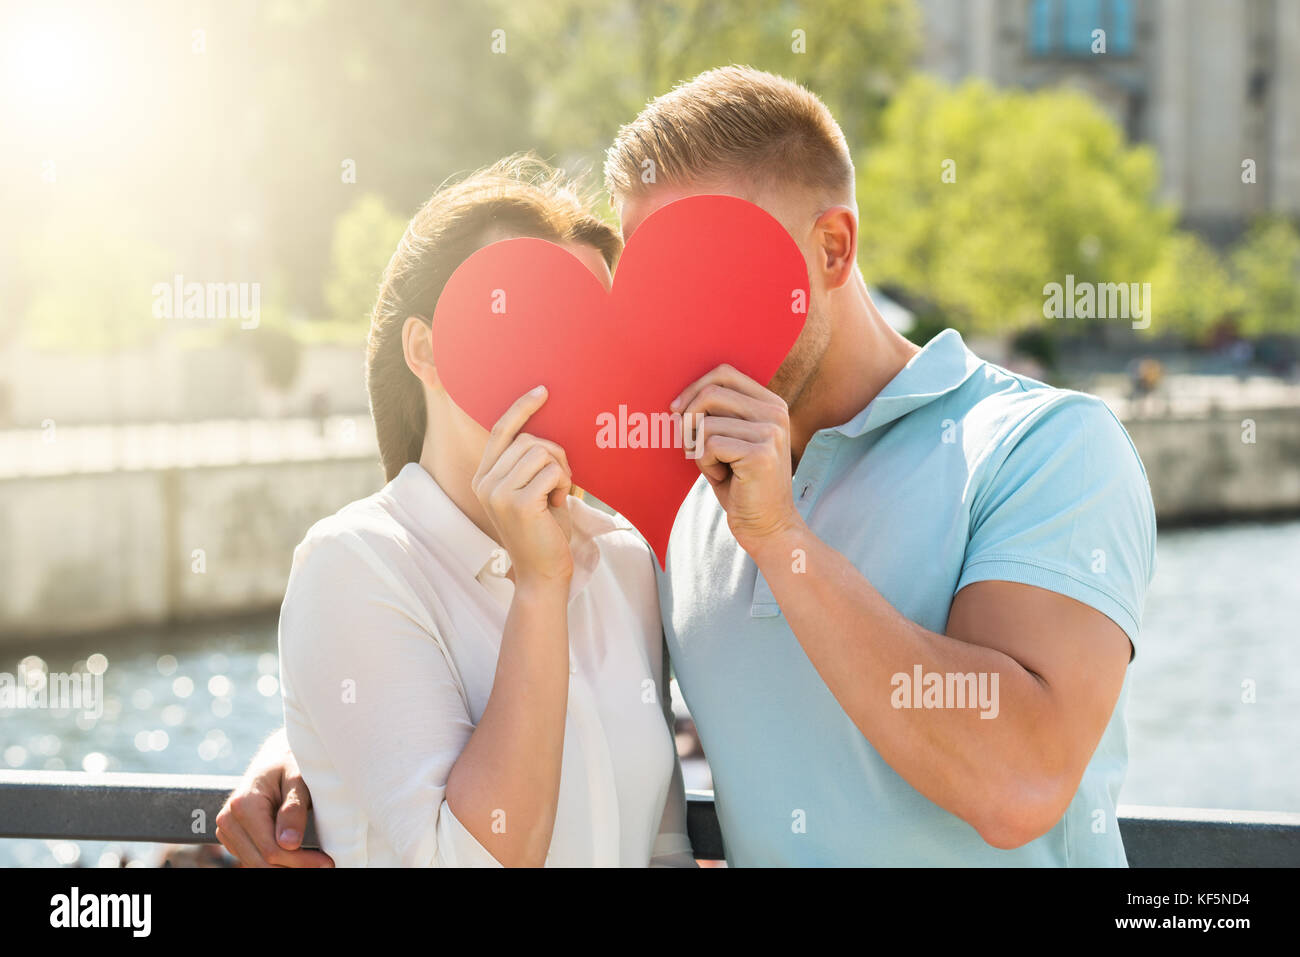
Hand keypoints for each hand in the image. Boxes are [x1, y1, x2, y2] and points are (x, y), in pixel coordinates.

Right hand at [215, 729, 333, 866]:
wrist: (276, 756)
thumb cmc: (290, 762)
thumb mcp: (298, 778)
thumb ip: (294, 808)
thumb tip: (289, 844)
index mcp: (243, 804)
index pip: (271, 849)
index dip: (300, 861)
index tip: (327, 862)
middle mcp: (228, 819)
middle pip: (262, 862)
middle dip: (295, 866)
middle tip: (326, 864)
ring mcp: (227, 830)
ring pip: (256, 864)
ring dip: (286, 866)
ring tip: (315, 859)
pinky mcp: (233, 836)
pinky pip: (254, 858)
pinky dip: (276, 862)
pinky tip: (299, 855)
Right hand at [472, 386, 574, 586]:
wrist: (544, 573)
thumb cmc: (545, 530)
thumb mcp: (532, 491)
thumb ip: (530, 463)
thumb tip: (549, 424)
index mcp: (484, 477)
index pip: (501, 430)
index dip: (522, 407)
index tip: (543, 391)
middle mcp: (485, 483)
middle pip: (529, 439)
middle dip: (556, 455)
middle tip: (561, 482)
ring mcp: (497, 492)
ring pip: (542, 452)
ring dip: (561, 471)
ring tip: (557, 496)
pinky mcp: (517, 503)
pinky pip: (552, 470)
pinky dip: (564, 484)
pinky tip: (558, 505)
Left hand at [672, 364, 800, 554]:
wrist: (767, 525)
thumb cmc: (741, 484)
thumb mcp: (729, 441)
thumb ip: (714, 416)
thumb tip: (678, 401)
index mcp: (771, 403)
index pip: (724, 373)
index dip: (693, 388)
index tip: (677, 410)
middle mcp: (775, 412)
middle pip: (711, 392)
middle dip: (688, 418)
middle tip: (689, 444)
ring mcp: (771, 432)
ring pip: (706, 422)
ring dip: (698, 448)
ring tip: (715, 466)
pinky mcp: (761, 453)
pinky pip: (709, 445)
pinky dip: (704, 463)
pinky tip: (722, 476)